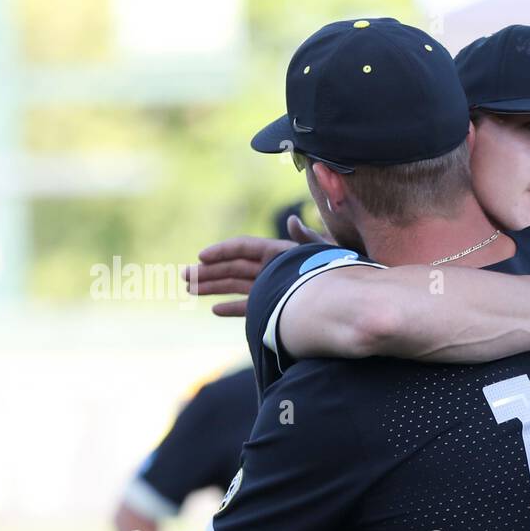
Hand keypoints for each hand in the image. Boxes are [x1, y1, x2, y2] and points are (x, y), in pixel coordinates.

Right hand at [184, 216, 328, 315]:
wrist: (346, 304)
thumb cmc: (337, 276)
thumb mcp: (323, 255)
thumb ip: (307, 240)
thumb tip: (293, 220)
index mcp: (279, 253)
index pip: (244, 248)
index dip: (222, 251)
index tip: (201, 256)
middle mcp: (272, 268)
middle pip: (234, 267)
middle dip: (209, 271)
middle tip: (184, 275)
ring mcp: (272, 287)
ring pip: (237, 286)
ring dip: (213, 287)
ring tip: (190, 289)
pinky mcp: (276, 307)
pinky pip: (250, 306)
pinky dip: (233, 308)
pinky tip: (215, 310)